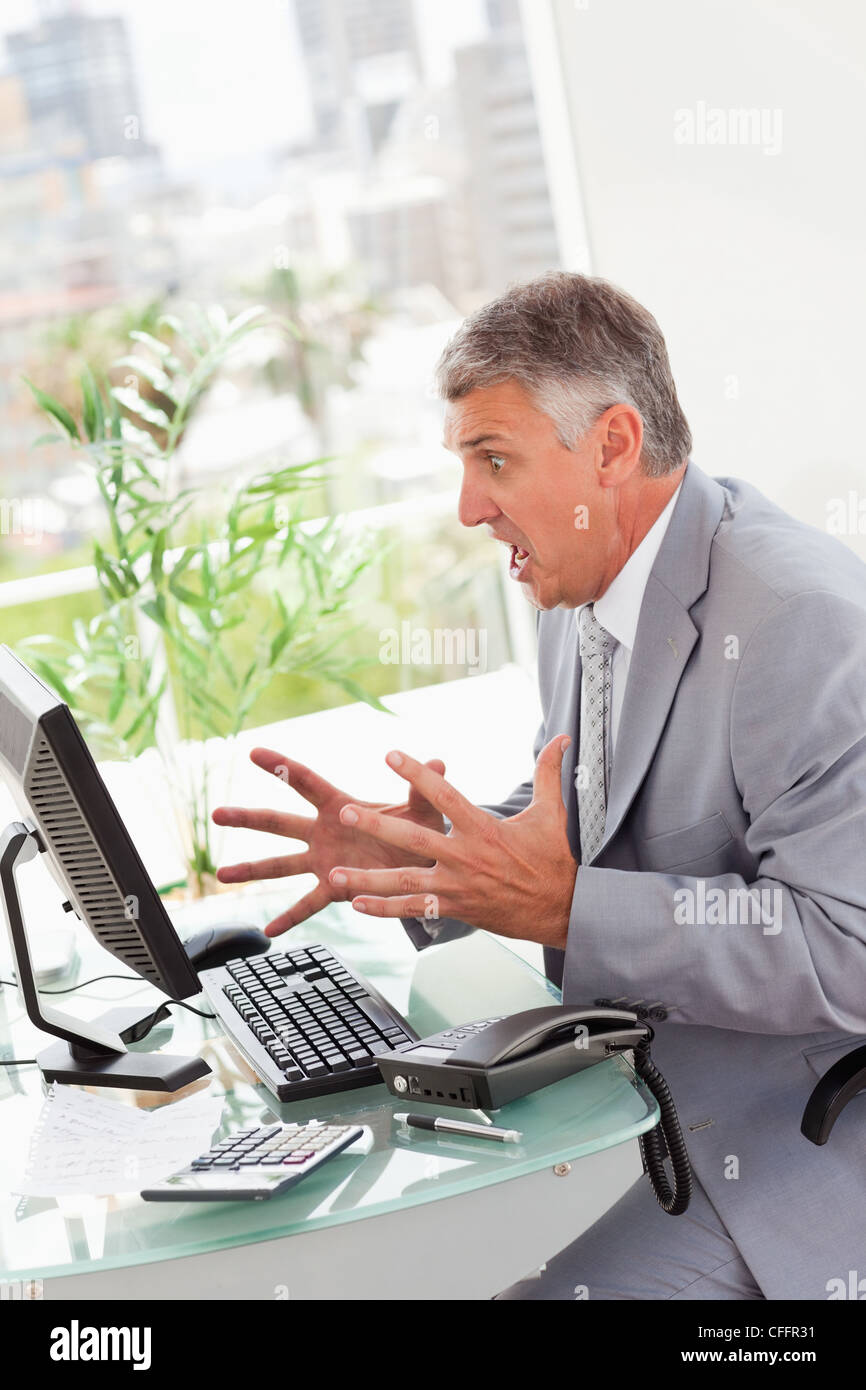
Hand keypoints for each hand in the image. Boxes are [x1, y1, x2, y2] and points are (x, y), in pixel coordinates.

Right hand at [212, 746, 447, 935]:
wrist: (427, 864)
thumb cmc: (420, 829)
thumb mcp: (422, 809)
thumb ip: (424, 787)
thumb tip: (439, 762)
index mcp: (341, 806)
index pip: (306, 782)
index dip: (281, 767)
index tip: (254, 752)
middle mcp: (324, 832)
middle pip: (279, 822)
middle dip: (248, 818)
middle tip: (217, 814)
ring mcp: (324, 860)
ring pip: (280, 865)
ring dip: (251, 870)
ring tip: (220, 875)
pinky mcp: (334, 887)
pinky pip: (307, 904)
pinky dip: (289, 918)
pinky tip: (268, 932)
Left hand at [326, 736, 576, 949]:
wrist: (562, 909)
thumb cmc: (553, 859)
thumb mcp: (551, 812)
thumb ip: (547, 772)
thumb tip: (561, 738)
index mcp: (484, 828)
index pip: (444, 796)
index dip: (416, 774)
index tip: (391, 756)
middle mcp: (465, 857)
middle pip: (414, 840)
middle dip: (377, 827)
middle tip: (346, 813)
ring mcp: (458, 886)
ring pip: (404, 882)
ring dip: (367, 879)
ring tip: (334, 874)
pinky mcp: (455, 909)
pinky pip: (413, 909)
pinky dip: (384, 908)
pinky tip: (357, 904)